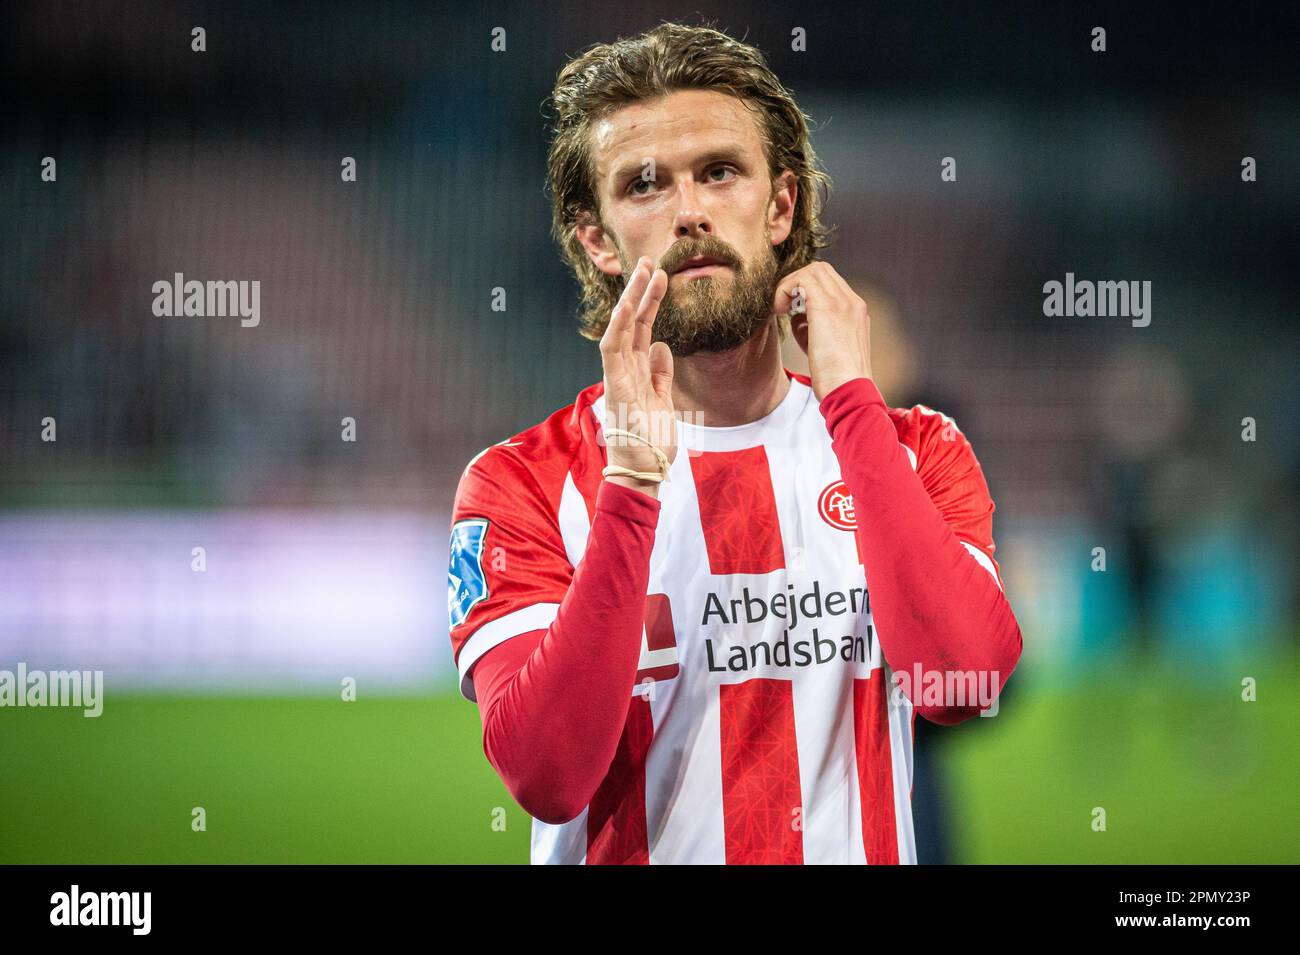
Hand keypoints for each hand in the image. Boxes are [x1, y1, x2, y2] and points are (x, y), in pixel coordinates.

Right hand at [600, 256, 676, 494]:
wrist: (644, 471)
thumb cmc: (652, 440)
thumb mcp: (664, 400)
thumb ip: (661, 373)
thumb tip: (664, 347)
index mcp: (636, 372)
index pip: (643, 330)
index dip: (650, 302)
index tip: (659, 277)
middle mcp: (624, 370)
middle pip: (633, 323)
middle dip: (641, 291)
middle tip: (650, 261)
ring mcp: (618, 376)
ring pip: (622, 329)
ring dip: (633, 299)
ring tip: (645, 270)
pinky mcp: (615, 386)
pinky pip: (613, 351)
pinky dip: (619, 327)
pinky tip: (628, 306)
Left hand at [775, 261, 872, 401]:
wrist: (850, 391)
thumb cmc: (837, 379)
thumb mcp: (828, 348)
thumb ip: (816, 328)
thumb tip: (797, 318)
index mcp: (856, 311)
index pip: (829, 282)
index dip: (805, 288)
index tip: (791, 308)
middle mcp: (853, 302)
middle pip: (820, 270)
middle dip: (796, 283)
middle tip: (783, 306)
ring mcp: (843, 303)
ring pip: (811, 270)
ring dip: (789, 286)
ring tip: (780, 308)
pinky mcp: (827, 308)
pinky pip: (801, 280)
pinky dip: (785, 290)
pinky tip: (779, 311)